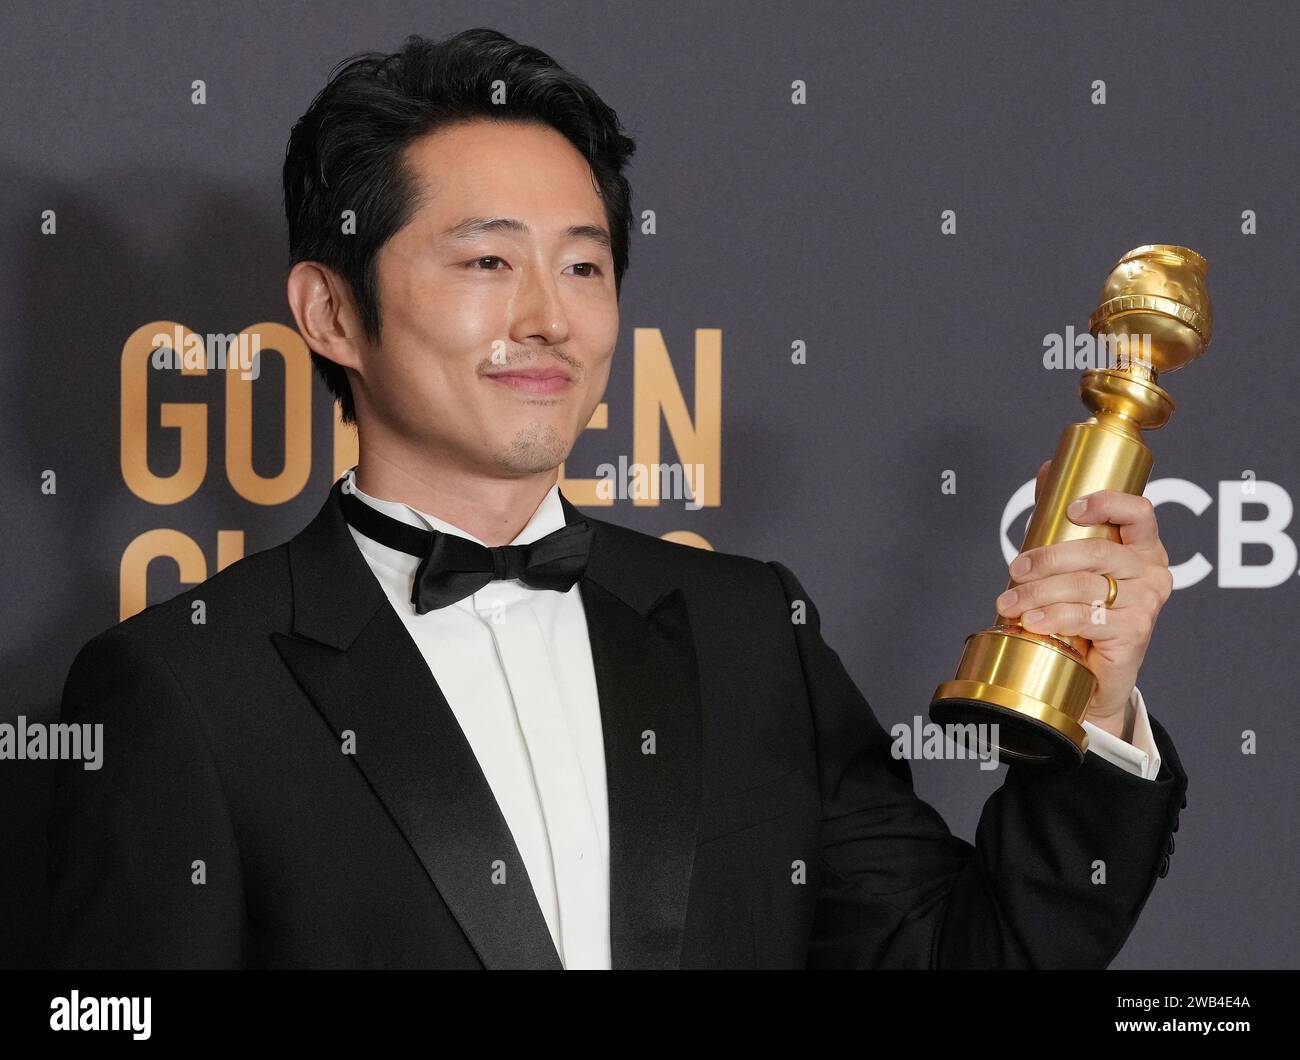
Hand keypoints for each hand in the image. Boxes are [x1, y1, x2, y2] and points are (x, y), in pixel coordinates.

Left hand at [993, 459, 1173, 738]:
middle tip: (1015, 569)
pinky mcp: (1134, 634)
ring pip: (1086, 586)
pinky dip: (1054, 618)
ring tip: (1009, 602)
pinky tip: (1033, 622)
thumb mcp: (1071, 560)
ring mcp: (1146, 604)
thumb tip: (1047, 468)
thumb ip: (1060, 518)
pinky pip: (1087, 619)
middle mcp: (1152, 572)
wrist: (1094, 673)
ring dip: (1039, 593)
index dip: (1108, 503)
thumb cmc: (1082, 609)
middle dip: (1048, 558)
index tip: (1071, 508)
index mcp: (1143, 547)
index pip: (1140, 512)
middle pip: (1098, 552)